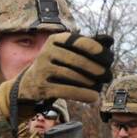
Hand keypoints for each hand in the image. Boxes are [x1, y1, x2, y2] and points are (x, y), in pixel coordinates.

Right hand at [0, 32, 114, 117]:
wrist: (26, 85)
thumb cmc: (54, 67)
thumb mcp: (63, 53)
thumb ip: (83, 47)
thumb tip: (110, 40)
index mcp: (54, 40)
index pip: (77, 41)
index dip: (94, 48)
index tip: (107, 56)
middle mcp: (46, 52)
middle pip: (76, 60)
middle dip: (95, 69)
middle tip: (107, 76)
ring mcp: (42, 69)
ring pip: (72, 76)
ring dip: (89, 82)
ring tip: (100, 87)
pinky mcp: (41, 87)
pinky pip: (66, 90)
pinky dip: (82, 94)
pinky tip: (93, 98)